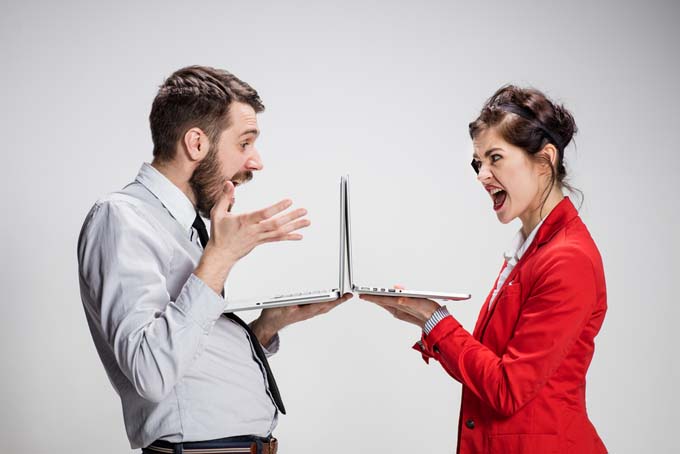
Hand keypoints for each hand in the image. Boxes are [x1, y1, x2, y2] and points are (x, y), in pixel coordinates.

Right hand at [195, 181, 309, 294]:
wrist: (221, 254)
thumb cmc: (219, 233)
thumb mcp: (217, 213)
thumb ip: (224, 198)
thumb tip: (228, 183)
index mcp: (245, 221)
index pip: (264, 214)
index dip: (277, 208)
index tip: (289, 201)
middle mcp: (254, 230)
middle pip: (276, 224)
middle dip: (291, 217)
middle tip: (304, 211)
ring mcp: (259, 237)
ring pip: (279, 232)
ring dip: (294, 226)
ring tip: (307, 221)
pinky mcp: (261, 242)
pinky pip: (277, 239)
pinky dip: (289, 237)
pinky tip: (300, 235)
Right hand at [250, 293, 352, 344]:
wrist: (269, 324)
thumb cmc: (274, 315)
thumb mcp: (279, 307)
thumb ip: (289, 305)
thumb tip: (297, 304)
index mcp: (303, 312)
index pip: (320, 305)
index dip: (331, 300)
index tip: (339, 296)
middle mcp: (307, 314)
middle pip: (326, 307)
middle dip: (337, 301)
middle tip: (348, 296)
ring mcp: (307, 314)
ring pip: (324, 308)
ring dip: (334, 302)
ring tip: (343, 297)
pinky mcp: (305, 312)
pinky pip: (319, 308)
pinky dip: (327, 304)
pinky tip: (330, 301)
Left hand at [360, 285, 439, 328]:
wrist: (436, 321)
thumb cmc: (428, 311)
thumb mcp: (418, 303)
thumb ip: (407, 299)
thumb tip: (398, 294)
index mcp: (400, 306)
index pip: (383, 300)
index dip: (372, 297)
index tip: (363, 295)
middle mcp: (398, 309)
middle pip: (382, 301)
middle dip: (372, 298)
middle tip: (362, 294)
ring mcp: (400, 310)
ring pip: (386, 303)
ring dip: (377, 299)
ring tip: (369, 296)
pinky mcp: (404, 311)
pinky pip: (391, 306)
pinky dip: (386, 302)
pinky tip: (383, 300)